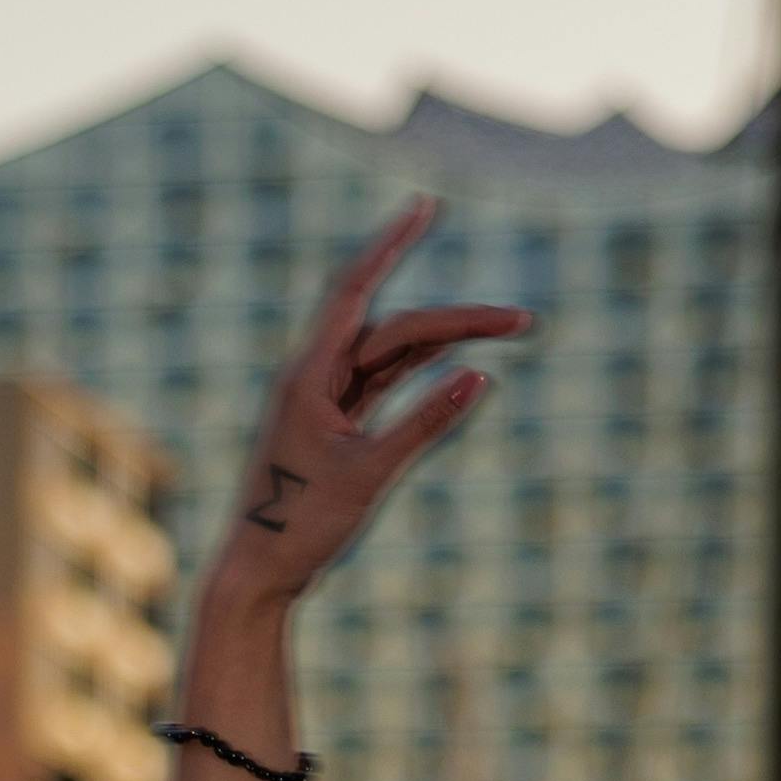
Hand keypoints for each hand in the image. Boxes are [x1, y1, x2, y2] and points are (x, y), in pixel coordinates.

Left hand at [210, 202, 527, 606]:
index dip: (392, 244)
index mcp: (308, 375)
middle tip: (521, 322)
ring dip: (446, 342)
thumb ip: (426, 424)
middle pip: (394, 329)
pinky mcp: (335, 425)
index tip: (426, 207)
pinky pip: (384, 382)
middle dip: (458, 320)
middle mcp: (314, 377)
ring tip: (507, 333)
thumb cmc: (300, 527)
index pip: (356, 290)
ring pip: (393, 355)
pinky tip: (459, 359)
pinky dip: (421, 371)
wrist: (259, 573)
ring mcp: (324, 400)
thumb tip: (479, 377)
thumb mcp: (370, 474)